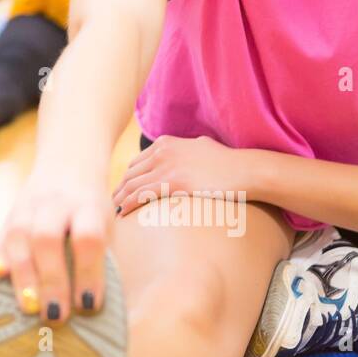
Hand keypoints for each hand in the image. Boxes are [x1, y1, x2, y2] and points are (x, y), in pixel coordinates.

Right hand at [0, 172, 114, 324]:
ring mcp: (27, 205)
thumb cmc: (91, 209)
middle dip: (50, 279)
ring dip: (22, 275)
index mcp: (87, 206)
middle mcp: (55, 203)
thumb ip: (98, 258)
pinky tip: (1, 279)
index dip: (88, 273)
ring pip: (17, 236)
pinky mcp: (8, 213)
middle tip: (55, 315)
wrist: (67, 164)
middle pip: (46, 237)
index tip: (88, 305)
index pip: (88, 238)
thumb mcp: (105, 224)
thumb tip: (86, 308)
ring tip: (28, 307)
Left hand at [110, 135, 251, 214]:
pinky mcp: (173, 182)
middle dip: (120, 189)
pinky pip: (141, 195)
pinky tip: (123, 214)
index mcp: (166, 142)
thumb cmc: (227, 163)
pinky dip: (128, 204)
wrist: (246, 170)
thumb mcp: (201, 146)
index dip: (127, 178)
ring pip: (132, 184)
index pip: (137, 162)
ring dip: (119, 199)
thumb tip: (184, 151)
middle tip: (112, 203)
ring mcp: (167, 166)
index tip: (122, 190)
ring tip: (113, 211)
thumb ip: (186, 148)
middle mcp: (162, 151)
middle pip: (130, 173)